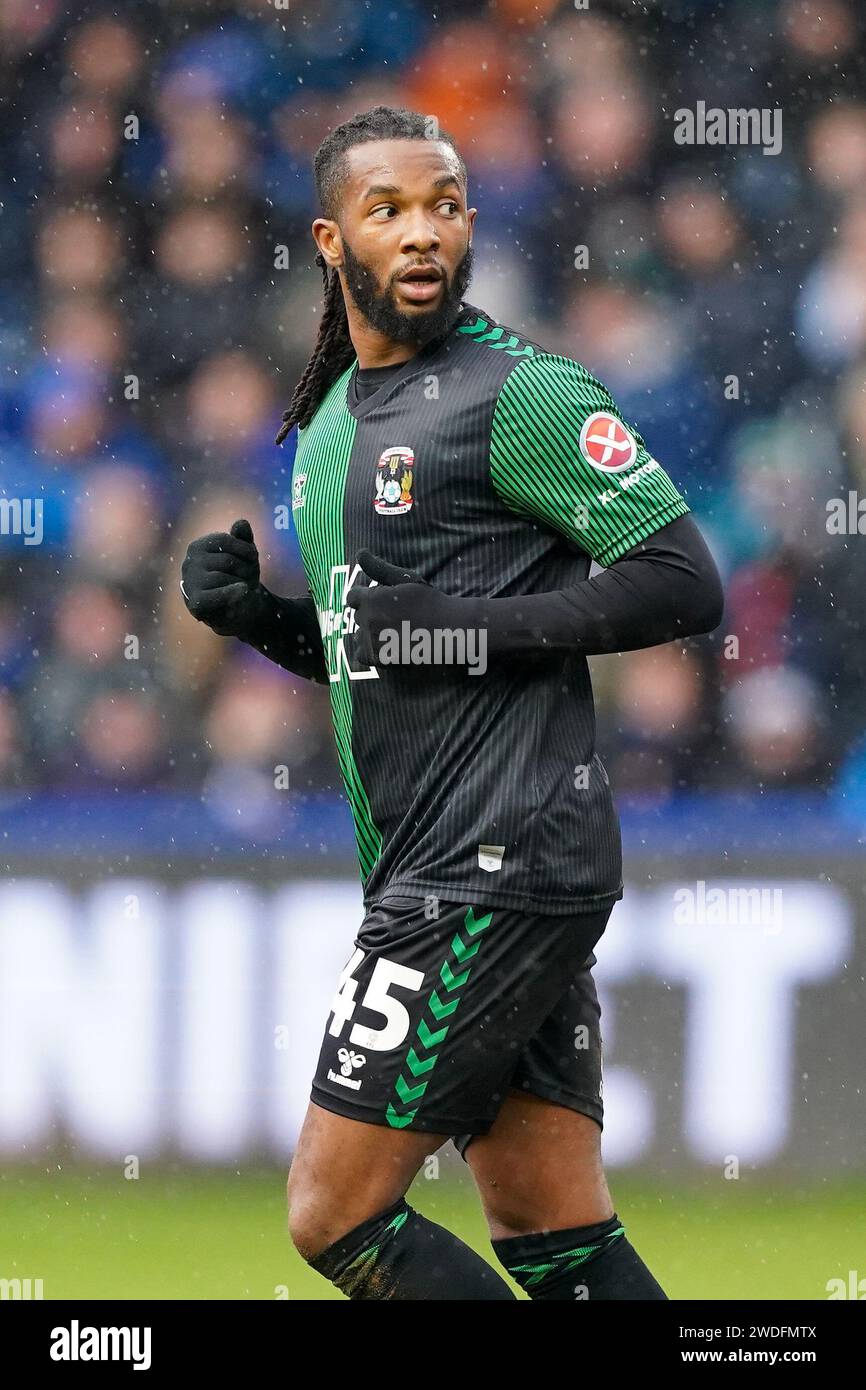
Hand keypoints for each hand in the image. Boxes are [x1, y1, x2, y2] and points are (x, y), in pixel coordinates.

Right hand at [180, 518, 262, 636]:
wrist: (238, 607)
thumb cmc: (239, 575)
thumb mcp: (244, 553)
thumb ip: (243, 537)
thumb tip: (242, 523)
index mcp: (197, 547)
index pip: (223, 541)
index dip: (245, 548)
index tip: (254, 557)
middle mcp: (189, 563)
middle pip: (227, 560)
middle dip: (246, 569)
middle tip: (251, 577)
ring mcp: (190, 583)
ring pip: (224, 578)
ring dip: (242, 583)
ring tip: (244, 587)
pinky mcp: (195, 602)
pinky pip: (216, 595)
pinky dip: (232, 593)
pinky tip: (243, 590)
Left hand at [346, 550, 456, 668]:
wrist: (447, 630)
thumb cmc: (428, 602)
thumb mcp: (404, 579)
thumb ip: (378, 567)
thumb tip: (360, 552)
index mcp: (370, 599)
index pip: (353, 597)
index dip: (366, 598)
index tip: (382, 601)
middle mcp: (366, 620)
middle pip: (357, 616)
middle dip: (370, 614)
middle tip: (393, 616)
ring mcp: (371, 641)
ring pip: (358, 635)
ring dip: (369, 633)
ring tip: (390, 631)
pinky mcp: (378, 658)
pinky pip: (361, 655)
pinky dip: (370, 651)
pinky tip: (385, 645)